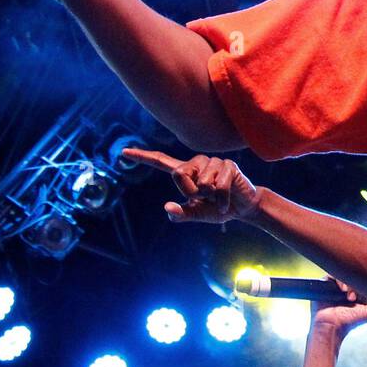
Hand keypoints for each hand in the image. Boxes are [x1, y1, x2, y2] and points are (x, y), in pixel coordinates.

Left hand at [121, 147, 259, 222]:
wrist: (243, 207)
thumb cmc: (218, 209)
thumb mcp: (197, 214)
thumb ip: (182, 213)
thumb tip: (167, 208)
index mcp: (186, 172)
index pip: (161, 162)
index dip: (142, 157)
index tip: (123, 152)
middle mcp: (197, 163)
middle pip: (179, 173)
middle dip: (190, 191)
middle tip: (205, 198)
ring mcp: (213, 162)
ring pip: (200, 181)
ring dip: (210, 196)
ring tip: (218, 197)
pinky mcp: (228, 165)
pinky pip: (218, 186)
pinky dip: (222, 199)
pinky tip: (227, 200)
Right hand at [312, 279, 366, 335]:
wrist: (331, 326)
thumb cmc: (350, 322)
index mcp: (359, 293)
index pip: (364, 280)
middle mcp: (348, 288)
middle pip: (355, 276)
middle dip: (357, 282)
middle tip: (355, 296)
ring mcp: (337, 286)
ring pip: (345, 274)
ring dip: (349, 283)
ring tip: (348, 296)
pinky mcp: (327, 283)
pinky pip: (334, 275)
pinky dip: (339, 280)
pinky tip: (342, 290)